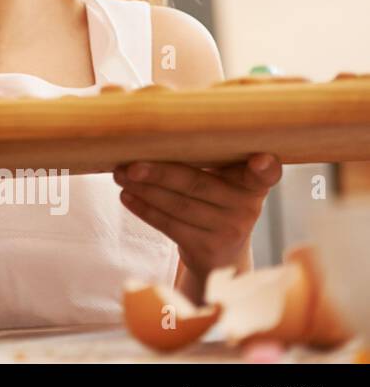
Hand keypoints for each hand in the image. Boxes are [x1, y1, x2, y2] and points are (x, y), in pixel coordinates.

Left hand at [113, 153, 281, 279]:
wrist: (220, 253)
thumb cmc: (215, 200)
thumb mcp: (224, 180)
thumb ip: (208, 158)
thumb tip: (153, 133)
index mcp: (253, 184)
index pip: (265, 175)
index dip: (265, 168)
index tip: (262, 160)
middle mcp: (247, 207)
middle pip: (198, 184)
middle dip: (159, 172)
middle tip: (129, 163)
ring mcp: (229, 231)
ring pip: (179, 206)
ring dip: (144, 189)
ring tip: (120, 175)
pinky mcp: (208, 249)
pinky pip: (170, 226)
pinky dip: (144, 209)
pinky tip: (127, 196)